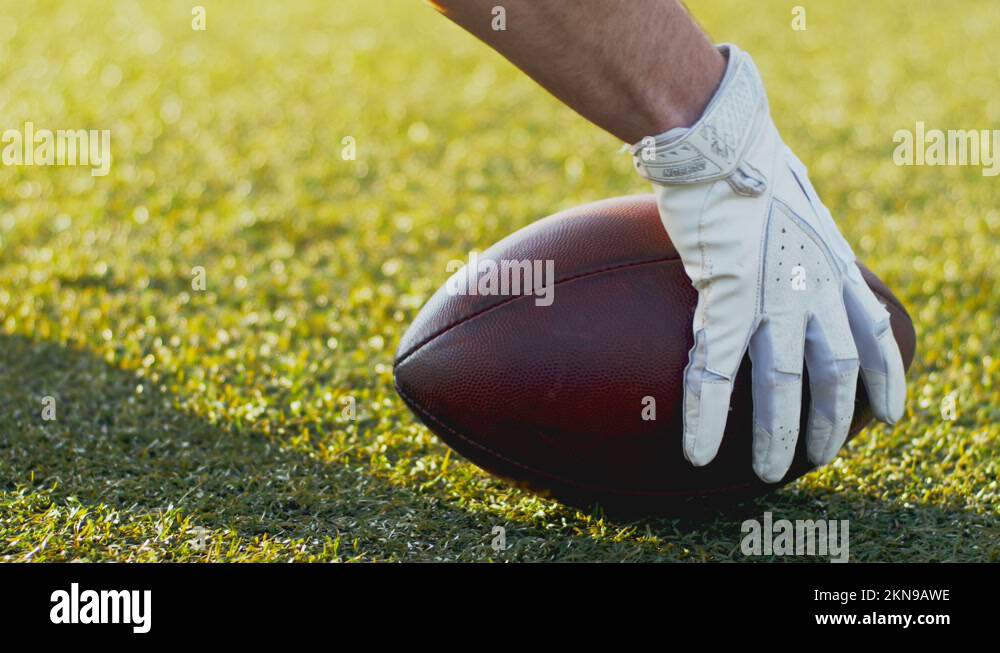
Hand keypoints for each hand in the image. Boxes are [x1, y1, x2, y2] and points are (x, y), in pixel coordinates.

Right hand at [632, 44, 905, 482]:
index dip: (883, 378)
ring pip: (782, 382)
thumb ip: (789, 230)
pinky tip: (700, 451)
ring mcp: (771, 292)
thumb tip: (773, 238)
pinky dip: (708, 415)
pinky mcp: (725, 295)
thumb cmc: (740, 155)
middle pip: (834, 369)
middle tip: (820, 458)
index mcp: (830, 259)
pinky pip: (715, 370)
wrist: (714, 135)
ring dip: (776, 433)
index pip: (871, 328)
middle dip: (830, 419)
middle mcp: (813, 282)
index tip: (888, 415)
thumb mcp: (787, 195)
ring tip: (769, 473)